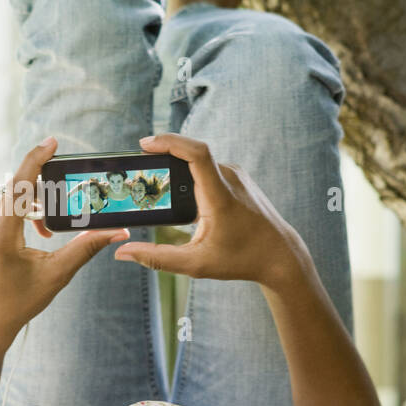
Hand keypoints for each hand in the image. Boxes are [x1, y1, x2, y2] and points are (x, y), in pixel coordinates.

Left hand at [0, 136, 128, 349]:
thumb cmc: (20, 303)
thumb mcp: (56, 274)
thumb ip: (86, 248)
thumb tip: (118, 232)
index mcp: (2, 235)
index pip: (20, 185)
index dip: (37, 160)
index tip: (52, 142)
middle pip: (16, 188)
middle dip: (43, 188)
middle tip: (66, 195)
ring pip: (7, 197)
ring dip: (31, 202)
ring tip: (49, 227)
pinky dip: (19, 210)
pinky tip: (36, 231)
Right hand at [113, 133, 310, 287]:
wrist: (281, 256)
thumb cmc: (240, 260)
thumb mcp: (195, 264)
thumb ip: (157, 258)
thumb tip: (124, 253)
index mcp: (220, 195)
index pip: (196, 153)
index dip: (169, 141)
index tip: (145, 144)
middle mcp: (230, 178)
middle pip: (192, 154)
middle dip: (163, 156)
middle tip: (139, 168)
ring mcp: (237, 176)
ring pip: (200, 162)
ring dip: (177, 166)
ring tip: (154, 179)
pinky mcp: (239, 179)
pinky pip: (210, 168)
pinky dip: (191, 173)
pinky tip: (179, 190)